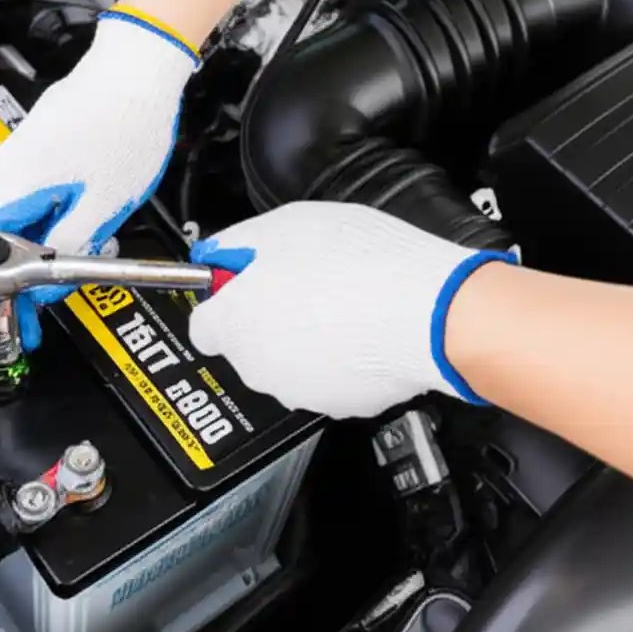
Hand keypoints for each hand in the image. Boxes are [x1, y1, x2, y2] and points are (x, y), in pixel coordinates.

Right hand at [0, 9, 198, 349]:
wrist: (139, 66)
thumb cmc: (127, 122)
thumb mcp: (106, 204)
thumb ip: (71, 250)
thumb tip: (45, 287)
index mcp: (14, 183)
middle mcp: (4, 170)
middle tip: (28, 309)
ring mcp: (17, 161)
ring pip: (0, 223)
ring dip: (21, 258)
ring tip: (57, 282)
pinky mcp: (35, 156)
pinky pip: (21, 204)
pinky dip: (35, 232)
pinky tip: (69, 242)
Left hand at [188, 202, 517, 418]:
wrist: (429, 314)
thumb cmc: (359, 264)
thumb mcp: (285, 225)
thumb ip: (239, 243)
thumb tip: (219, 253)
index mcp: (233, 324)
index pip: (203, 324)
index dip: (226, 299)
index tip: (246, 282)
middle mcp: (256, 366)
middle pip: (247, 342)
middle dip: (268, 316)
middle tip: (304, 282)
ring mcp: (297, 391)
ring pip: (289, 361)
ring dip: (305, 337)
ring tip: (342, 302)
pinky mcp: (340, 406)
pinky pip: (330, 377)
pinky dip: (341, 358)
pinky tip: (365, 327)